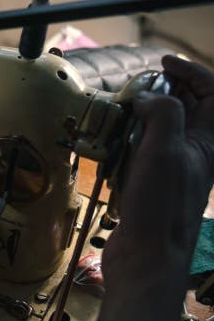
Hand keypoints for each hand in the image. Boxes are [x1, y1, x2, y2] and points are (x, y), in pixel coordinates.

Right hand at [103, 56, 213, 297]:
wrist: (146, 256)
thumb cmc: (160, 207)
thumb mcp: (164, 150)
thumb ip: (163, 114)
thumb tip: (149, 99)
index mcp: (210, 143)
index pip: (211, 93)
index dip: (190, 72)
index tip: (162, 64)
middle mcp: (197, 153)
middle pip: (188, 108)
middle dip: (164, 92)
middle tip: (138, 88)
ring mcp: (176, 169)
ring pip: (162, 129)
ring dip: (142, 119)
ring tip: (123, 116)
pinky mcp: (154, 184)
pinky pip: (144, 152)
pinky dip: (130, 143)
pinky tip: (115, 147)